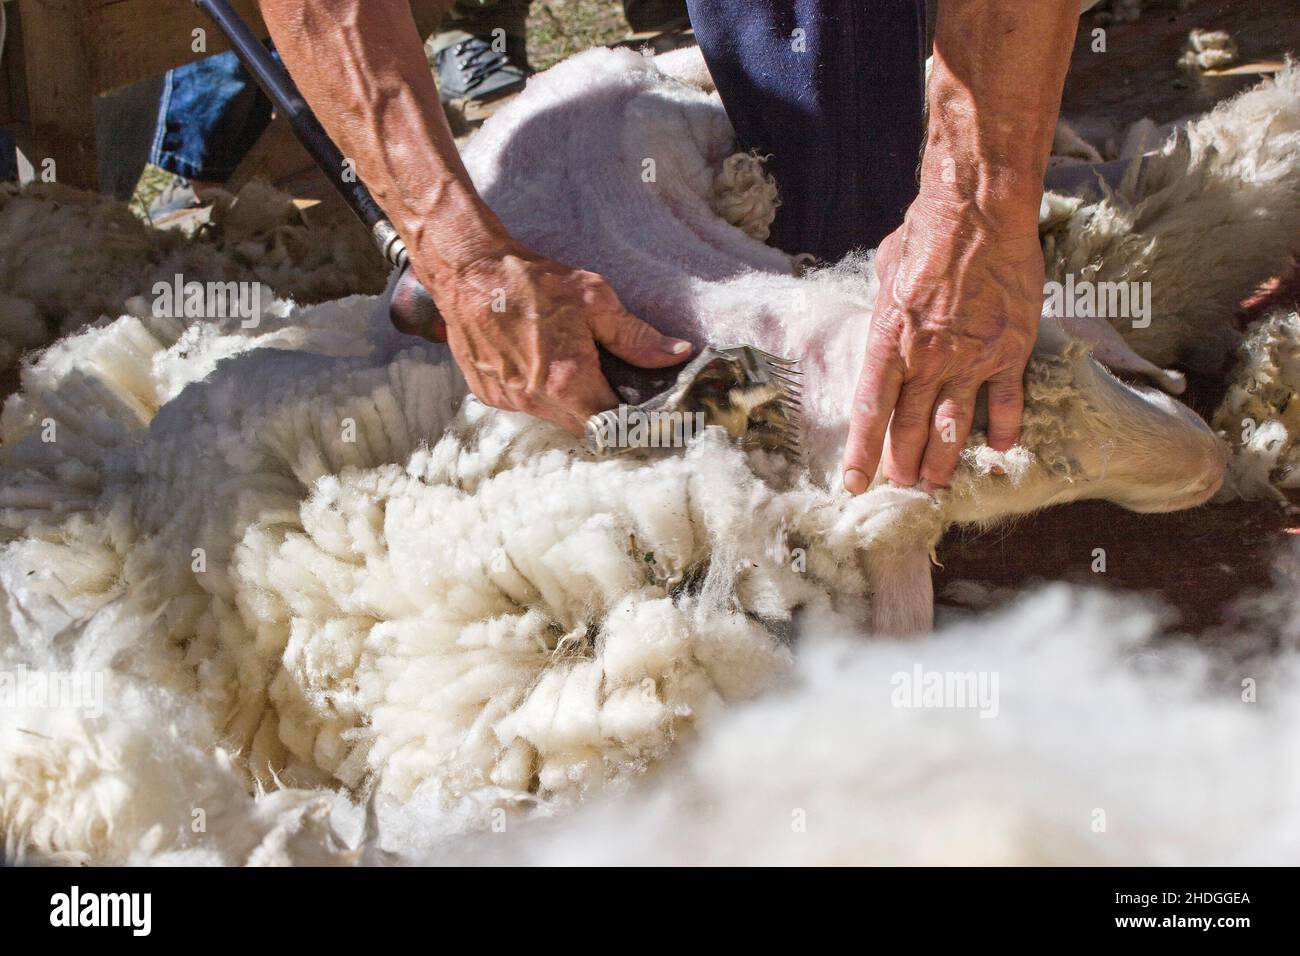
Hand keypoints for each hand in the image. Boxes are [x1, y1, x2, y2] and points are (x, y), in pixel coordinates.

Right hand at [429, 239, 691, 434]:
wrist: (467, 270)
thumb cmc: (531, 281)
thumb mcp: (594, 300)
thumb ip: (637, 337)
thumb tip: (677, 354)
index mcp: (568, 383)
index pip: (613, 426)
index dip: (632, 421)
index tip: (645, 409)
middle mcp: (536, 401)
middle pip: (584, 427)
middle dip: (603, 412)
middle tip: (615, 385)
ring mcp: (508, 400)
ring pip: (554, 418)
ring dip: (571, 403)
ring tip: (577, 368)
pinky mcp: (488, 393)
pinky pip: (526, 405)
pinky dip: (541, 394)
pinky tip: (542, 362)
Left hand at [841, 198, 1041, 493]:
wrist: (979, 212)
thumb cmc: (926, 233)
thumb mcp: (885, 276)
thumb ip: (885, 313)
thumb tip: (884, 326)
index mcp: (889, 342)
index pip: (871, 411)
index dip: (862, 452)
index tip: (856, 483)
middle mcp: (927, 359)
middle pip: (910, 428)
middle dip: (904, 465)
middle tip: (904, 488)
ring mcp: (971, 359)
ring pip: (953, 428)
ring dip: (944, 461)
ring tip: (938, 484)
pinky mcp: (1010, 351)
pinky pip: (1006, 404)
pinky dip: (1002, 430)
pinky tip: (997, 449)